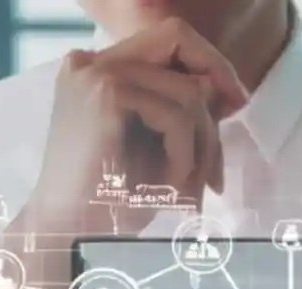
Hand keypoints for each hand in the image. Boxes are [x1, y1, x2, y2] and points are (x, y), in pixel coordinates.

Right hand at [19, 18, 248, 236]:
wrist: (66, 234)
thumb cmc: (108, 202)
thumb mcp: (154, 148)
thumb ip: (183, 113)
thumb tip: (228, 90)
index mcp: (96, 69)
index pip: (170, 41)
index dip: (210, 63)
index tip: (235, 103)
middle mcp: (90, 61)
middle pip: (181, 48)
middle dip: (210, 107)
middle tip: (216, 168)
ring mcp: (95, 72)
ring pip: (186, 91)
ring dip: (199, 147)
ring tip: (185, 192)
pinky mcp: (105, 93)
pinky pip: (176, 116)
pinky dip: (185, 156)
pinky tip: (170, 188)